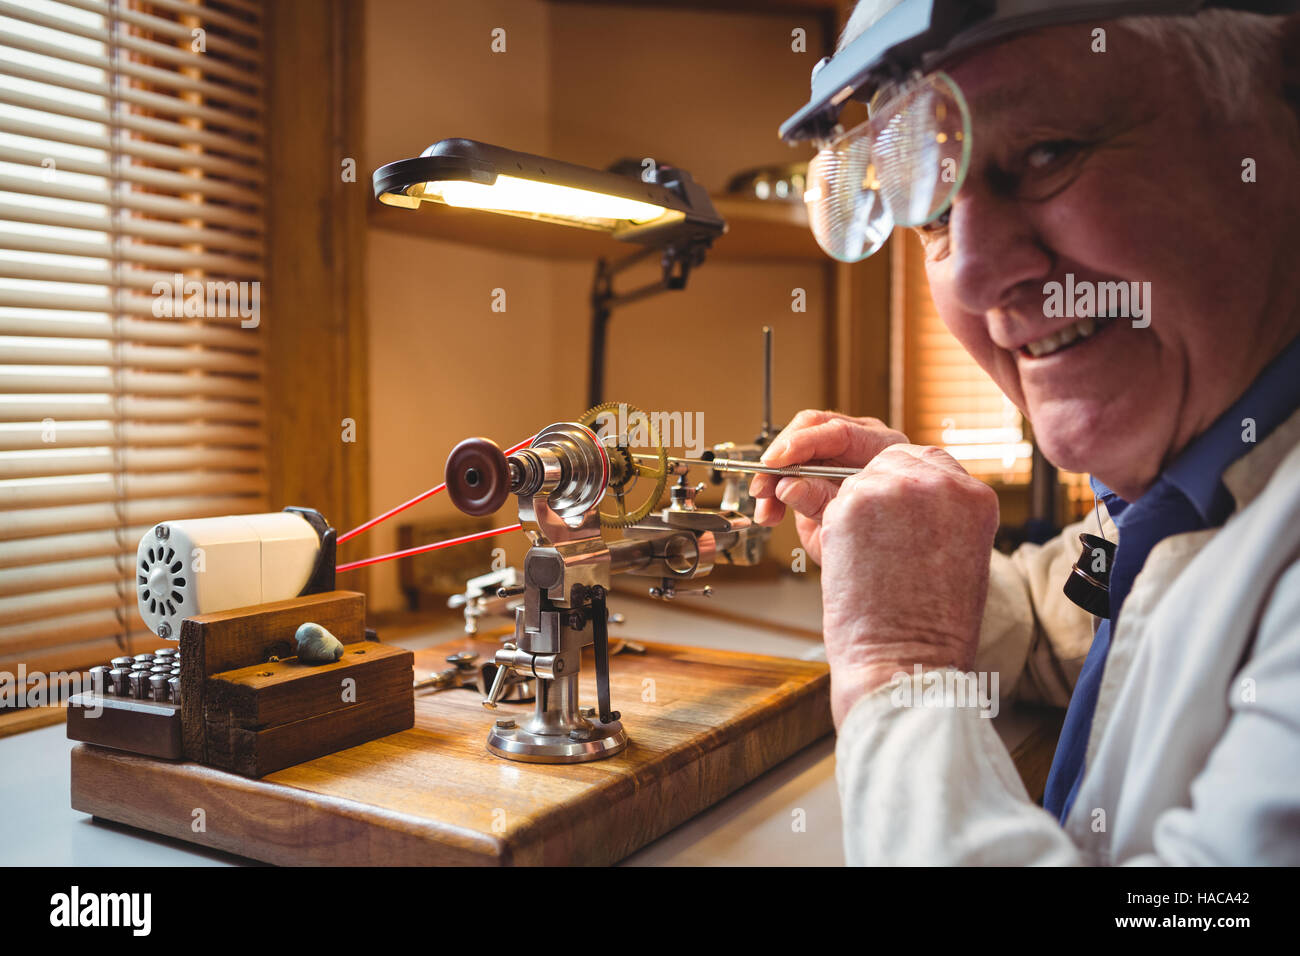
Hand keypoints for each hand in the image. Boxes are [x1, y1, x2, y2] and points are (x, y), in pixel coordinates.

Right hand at [750, 409, 907, 564]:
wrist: (876, 551)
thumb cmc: (875, 535)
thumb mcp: (849, 521)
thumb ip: (819, 500)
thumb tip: (786, 486)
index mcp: (881, 447)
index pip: (838, 432)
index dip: (801, 445)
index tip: (774, 463)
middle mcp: (859, 441)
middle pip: (810, 429)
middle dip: (780, 458)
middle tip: (762, 486)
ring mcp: (838, 450)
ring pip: (793, 446)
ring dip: (772, 477)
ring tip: (766, 510)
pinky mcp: (818, 465)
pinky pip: (787, 466)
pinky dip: (773, 489)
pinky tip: (769, 512)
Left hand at [818, 444, 998, 727]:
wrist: (905, 659)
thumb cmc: (932, 627)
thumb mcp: (959, 556)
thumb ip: (940, 515)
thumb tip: (907, 501)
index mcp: (975, 497)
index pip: (931, 463)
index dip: (908, 486)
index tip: (899, 511)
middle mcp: (940, 483)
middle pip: (893, 462)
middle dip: (879, 492)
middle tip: (876, 538)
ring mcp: (895, 489)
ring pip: (859, 481)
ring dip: (856, 513)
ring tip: (870, 561)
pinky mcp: (852, 504)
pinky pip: (833, 503)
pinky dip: (836, 530)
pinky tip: (853, 564)